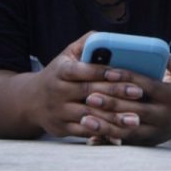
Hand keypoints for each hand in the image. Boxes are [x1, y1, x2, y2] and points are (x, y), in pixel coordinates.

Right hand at [30, 32, 145, 138]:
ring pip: (89, 115)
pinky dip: (103, 133)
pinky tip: (121, 133)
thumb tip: (107, 36)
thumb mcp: (67, 55)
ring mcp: (58, 111)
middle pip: (89, 92)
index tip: (122, 73)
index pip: (82, 70)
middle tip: (139, 93)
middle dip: (116, 93)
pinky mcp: (61, 128)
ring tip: (135, 119)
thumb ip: (86, 43)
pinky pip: (85, 132)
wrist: (31, 100)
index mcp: (60, 70)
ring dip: (113, 118)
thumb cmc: (58, 74)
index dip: (102, 72)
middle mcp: (57, 91)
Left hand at [79, 53, 170, 145]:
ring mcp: (156, 132)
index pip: (146, 86)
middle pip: (133, 110)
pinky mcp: (148, 142)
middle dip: (110, 103)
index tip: (107, 72)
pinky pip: (125, 141)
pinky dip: (108, 138)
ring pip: (127, 129)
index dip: (127, 78)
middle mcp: (164, 116)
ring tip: (84, 117)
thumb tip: (166, 55)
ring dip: (105, 124)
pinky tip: (91, 133)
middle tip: (88, 96)